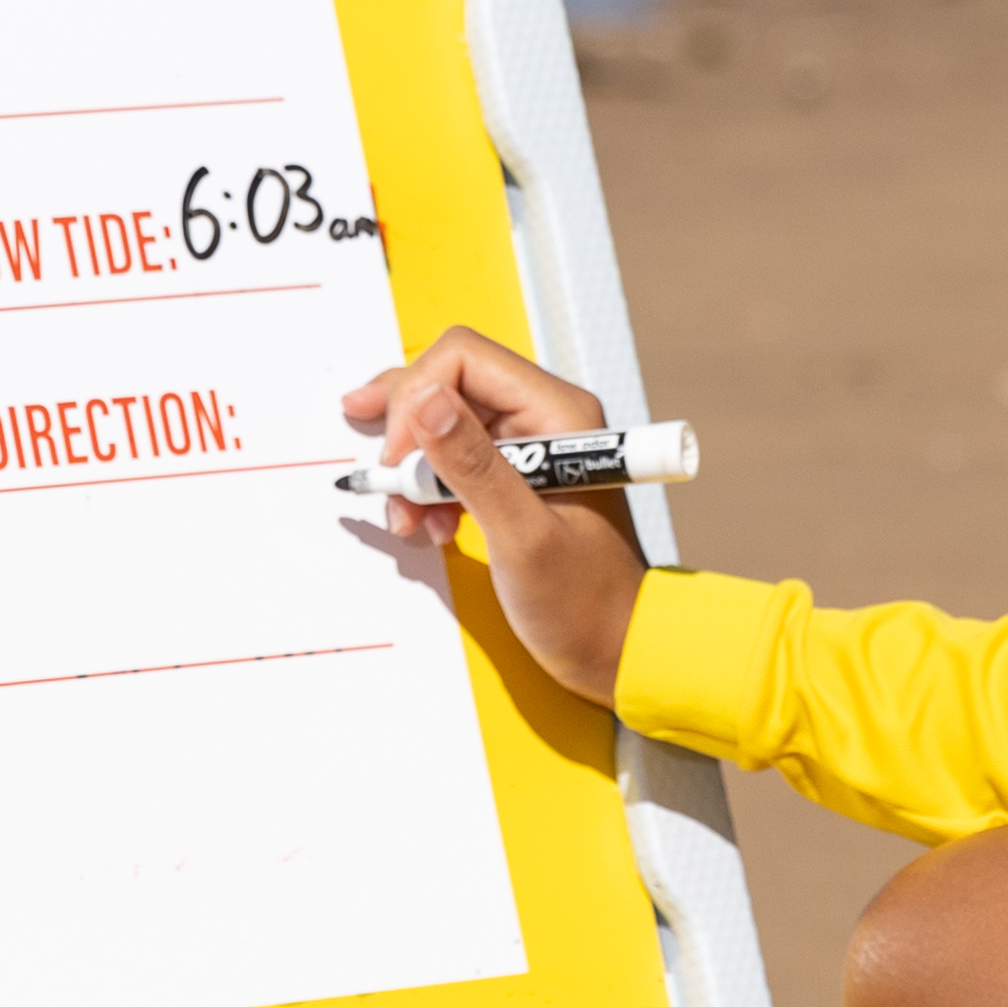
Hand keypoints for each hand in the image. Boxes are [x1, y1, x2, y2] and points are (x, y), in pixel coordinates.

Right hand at [341, 324, 645, 704]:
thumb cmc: (587, 602)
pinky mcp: (512, 476)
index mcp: (558, 413)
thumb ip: (473, 466)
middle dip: (408, 434)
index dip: (417, 399)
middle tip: (391, 484)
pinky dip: (427, 488)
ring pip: (443, 423)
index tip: (401, 461)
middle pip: (447, 384)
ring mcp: (526, 446)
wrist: (616, 648)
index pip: (463, 358)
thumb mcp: (523, 537)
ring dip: (413, 468)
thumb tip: (426, 402)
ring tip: (408, 515)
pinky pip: (452, 458)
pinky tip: (426, 522)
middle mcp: (543, 417)